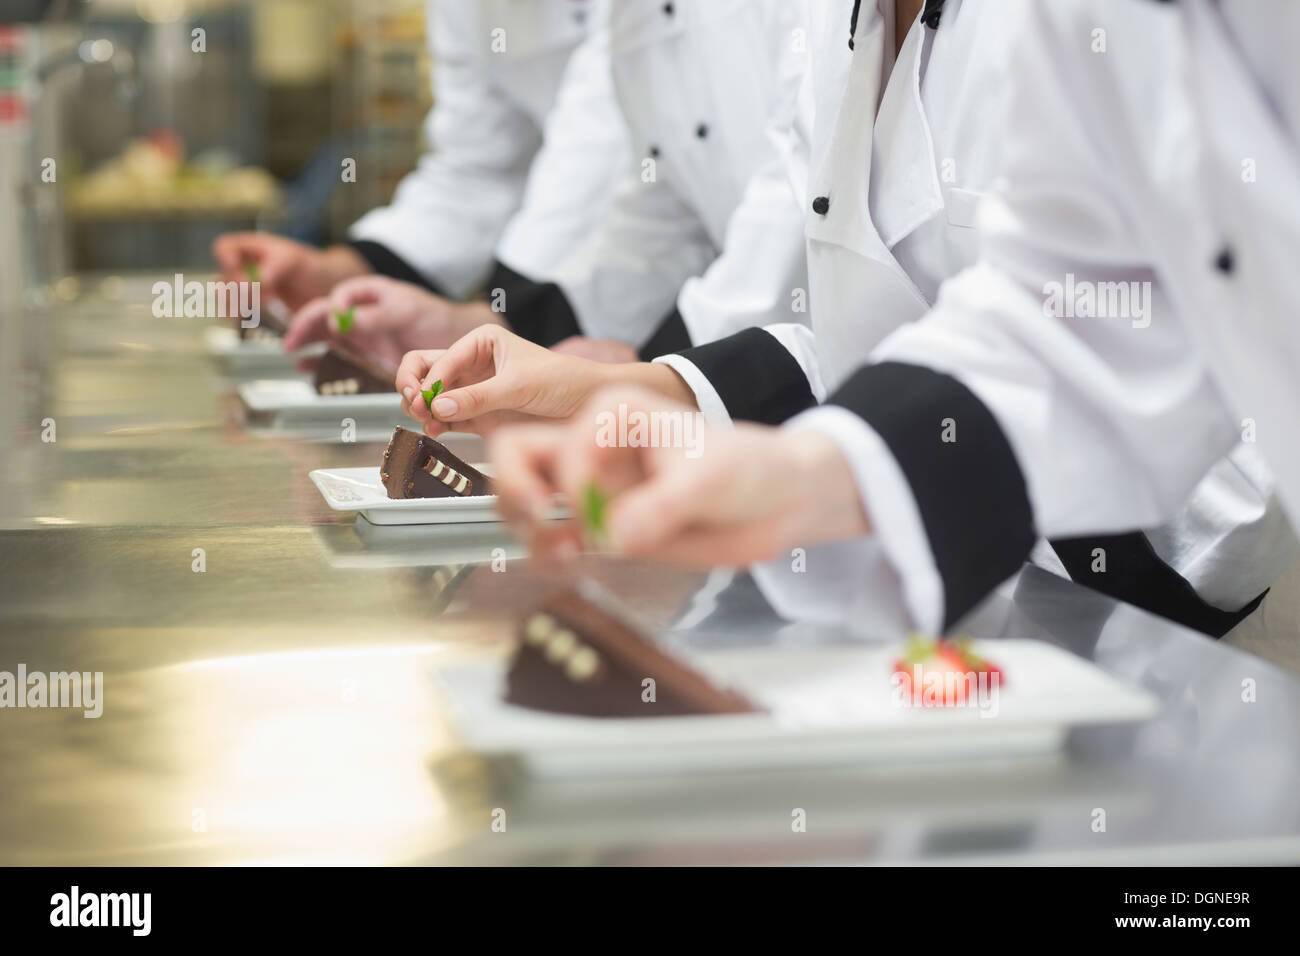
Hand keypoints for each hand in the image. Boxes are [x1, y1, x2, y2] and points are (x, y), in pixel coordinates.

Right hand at [211, 233, 368, 310]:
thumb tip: (259, 280)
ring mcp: (244, 292)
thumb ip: (274, 267)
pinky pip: (240, 318)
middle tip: (256, 298)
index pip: (224, 248)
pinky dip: (246, 321)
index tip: (240, 271)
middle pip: (222, 280)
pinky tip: (258, 322)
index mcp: (248, 248)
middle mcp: (240, 270)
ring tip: (256, 313)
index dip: (226, 259)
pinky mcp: (252, 312)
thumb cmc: (308, 266)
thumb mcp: (293, 259)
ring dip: (237, 309)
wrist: (323, 289)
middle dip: (235, 291)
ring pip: (227, 302)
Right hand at [285, 275, 500, 366]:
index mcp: (369, 292)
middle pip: (323, 314)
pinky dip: (322, 361)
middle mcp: (360, 311)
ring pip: (325, 335)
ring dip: (307, 342)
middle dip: (305, 325)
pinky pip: (339, 356)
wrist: (454, 339)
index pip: (340, 295)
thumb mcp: (407, 309)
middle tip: (291, 340)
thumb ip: (376, 314)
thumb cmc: (434, 315)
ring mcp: (361, 334)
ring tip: (292, 352)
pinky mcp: (365, 355)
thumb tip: (341, 318)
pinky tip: (308, 368)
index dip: (334, 307)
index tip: (337, 320)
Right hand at [395, 325, 697, 437]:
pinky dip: (436, 424)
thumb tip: (437, 406)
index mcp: (481, 342)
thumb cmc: (564, 382)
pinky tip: (436, 433)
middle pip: (424, 370)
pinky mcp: (478, 415)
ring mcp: (473, 390)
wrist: (591, 406)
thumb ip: (479, 396)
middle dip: (414, 387)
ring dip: (421, 408)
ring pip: (430, 394)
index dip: (427, 380)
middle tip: (415, 407)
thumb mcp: (520, 385)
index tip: (426, 401)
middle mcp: (472, 364)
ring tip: (426, 424)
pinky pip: (446, 417)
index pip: (439, 358)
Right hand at [488, 386, 871, 565]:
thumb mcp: (711, 480)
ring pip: (527, 498)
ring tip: (557, 556)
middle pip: (518, 457)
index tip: (603, 515)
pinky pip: (554, 537)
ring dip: (527, 528)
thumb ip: (663, 505)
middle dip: (516, 492)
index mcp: (613, 415)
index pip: (562, 445)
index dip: (574, 485)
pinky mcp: (602, 524)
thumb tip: (615, 536)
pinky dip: (547, 553)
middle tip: (542, 523)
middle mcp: (594, 447)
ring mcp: (595, 488)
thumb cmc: (750, 468)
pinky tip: (565, 564)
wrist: (777, 501)